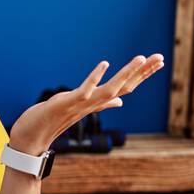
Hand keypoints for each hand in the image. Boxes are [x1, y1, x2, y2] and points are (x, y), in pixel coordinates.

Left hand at [10, 54, 164, 154]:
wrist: (33, 137)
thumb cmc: (55, 120)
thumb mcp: (81, 108)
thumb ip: (102, 103)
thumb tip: (120, 101)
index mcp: (98, 102)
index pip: (126, 87)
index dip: (143, 75)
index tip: (160, 61)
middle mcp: (94, 103)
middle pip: (124, 87)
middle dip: (142, 72)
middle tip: (161, 57)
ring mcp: (82, 104)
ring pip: (110, 89)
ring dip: (125, 74)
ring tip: (140, 57)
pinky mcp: (67, 103)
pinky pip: (85, 90)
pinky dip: (95, 77)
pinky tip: (105, 63)